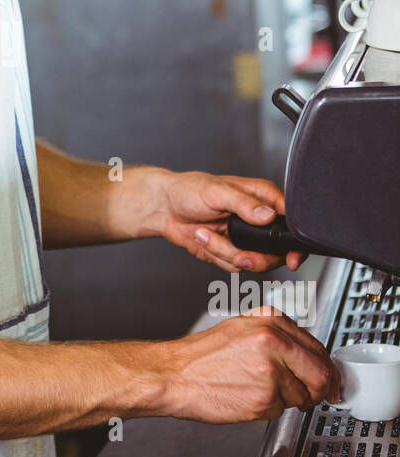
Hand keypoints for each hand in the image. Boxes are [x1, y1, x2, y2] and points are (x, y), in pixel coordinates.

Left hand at [155, 169, 306, 273]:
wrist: (165, 208)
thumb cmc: (188, 190)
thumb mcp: (217, 192)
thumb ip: (244, 203)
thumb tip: (267, 215)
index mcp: (263, 198)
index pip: (291, 221)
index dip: (293, 242)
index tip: (289, 257)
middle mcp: (259, 218)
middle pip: (276, 251)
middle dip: (254, 257)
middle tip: (237, 255)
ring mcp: (246, 236)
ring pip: (253, 261)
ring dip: (225, 253)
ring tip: (205, 233)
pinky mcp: (232, 250)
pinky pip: (234, 265)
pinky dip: (216, 257)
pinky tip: (204, 240)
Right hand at [155, 306, 339, 422]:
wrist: (174, 374)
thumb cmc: (202, 357)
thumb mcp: (242, 330)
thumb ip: (278, 339)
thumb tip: (309, 359)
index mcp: (272, 321)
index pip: (318, 348)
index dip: (325, 370)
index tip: (329, 381)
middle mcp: (275, 341)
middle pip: (321, 373)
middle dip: (320, 390)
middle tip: (313, 397)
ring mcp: (271, 370)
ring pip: (302, 395)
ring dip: (286, 400)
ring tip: (256, 390)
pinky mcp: (264, 397)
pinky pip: (281, 410)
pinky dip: (267, 410)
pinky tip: (246, 397)